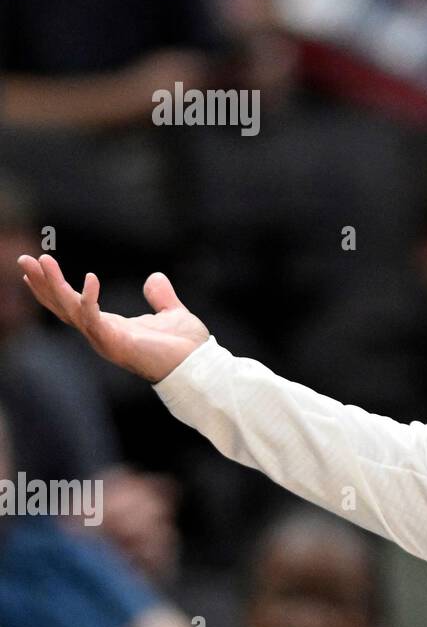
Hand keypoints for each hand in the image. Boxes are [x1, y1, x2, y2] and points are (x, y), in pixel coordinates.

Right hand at [16, 254, 208, 382]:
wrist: (202, 366)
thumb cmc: (187, 347)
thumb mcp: (172, 313)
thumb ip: (161, 296)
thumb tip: (154, 278)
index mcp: (111, 326)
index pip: (73, 305)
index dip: (54, 288)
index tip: (38, 266)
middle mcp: (103, 334)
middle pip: (62, 307)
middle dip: (42, 284)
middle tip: (23, 259)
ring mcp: (107, 340)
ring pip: (70, 310)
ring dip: (53, 286)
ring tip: (40, 262)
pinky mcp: (117, 344)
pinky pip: (95, 320)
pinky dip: (89, 299)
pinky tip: (90, 278)